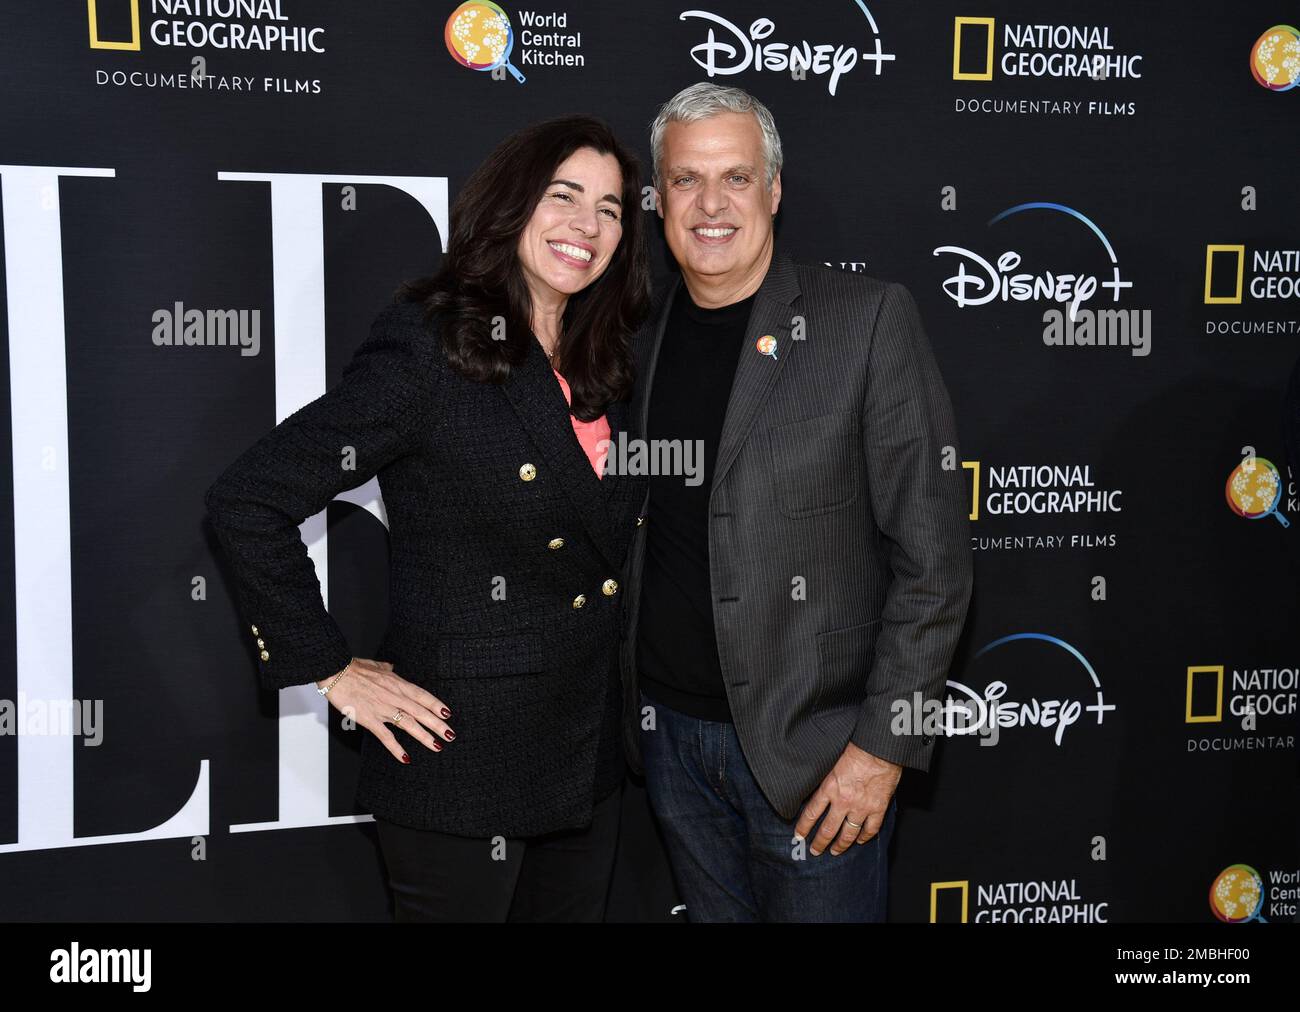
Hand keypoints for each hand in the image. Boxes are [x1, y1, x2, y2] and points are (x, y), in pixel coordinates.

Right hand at [317, 658, 453, 763]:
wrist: (335, 672)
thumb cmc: (353, 668)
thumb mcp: (375, 665)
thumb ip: (385, 668)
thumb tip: (392, 666)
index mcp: (396, 683)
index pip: (422, 695)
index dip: (435, 705)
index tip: (447, 713)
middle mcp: (394, 696)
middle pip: (420, 711)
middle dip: (437, 724)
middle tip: (450, 734)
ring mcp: (383, 708)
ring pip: (409, 723)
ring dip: (424, 736)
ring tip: (437, 746)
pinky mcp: (370, 719)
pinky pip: (386, 736)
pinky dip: (396, 748)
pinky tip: (406, 757)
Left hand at [794, 742, 899, 855]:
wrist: (880, 748)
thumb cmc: (856, 748)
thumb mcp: (832, 760)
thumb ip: (825, 777)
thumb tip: (813, 785)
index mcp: (829, 788)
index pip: (811, 813)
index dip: (803, 827)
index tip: (799, 836)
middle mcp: (843, 801)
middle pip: (828, 829)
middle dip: (819, 843)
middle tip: (815, 851)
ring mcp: (861, 807)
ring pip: (848, 834)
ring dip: (840, 845)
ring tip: (835, 851)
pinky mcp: (878, 808)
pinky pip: (870, 829)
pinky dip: (864, 837)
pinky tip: (859, 841)